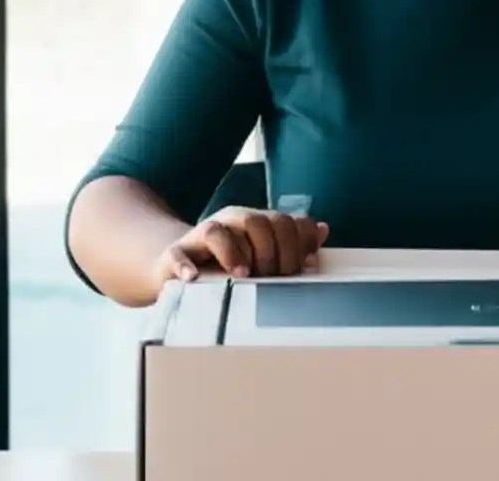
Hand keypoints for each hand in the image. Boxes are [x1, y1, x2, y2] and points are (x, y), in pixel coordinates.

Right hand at [155, 206, 329, 282]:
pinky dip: (186, 266)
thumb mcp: (264, 252)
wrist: (182, 265)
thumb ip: (294, 242)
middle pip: (255, 221)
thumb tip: (322, 229)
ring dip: (234, 253)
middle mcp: (230, 222)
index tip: (301, 268)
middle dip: (270, 251)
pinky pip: (179, 255)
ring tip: (243, 274)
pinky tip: (193, 277)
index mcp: (255, 221)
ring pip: (218, 231)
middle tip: (272, 275)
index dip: (297, 244)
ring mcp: (201, 236)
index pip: (283, 221)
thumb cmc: (231, 261)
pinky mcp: (177, 254)